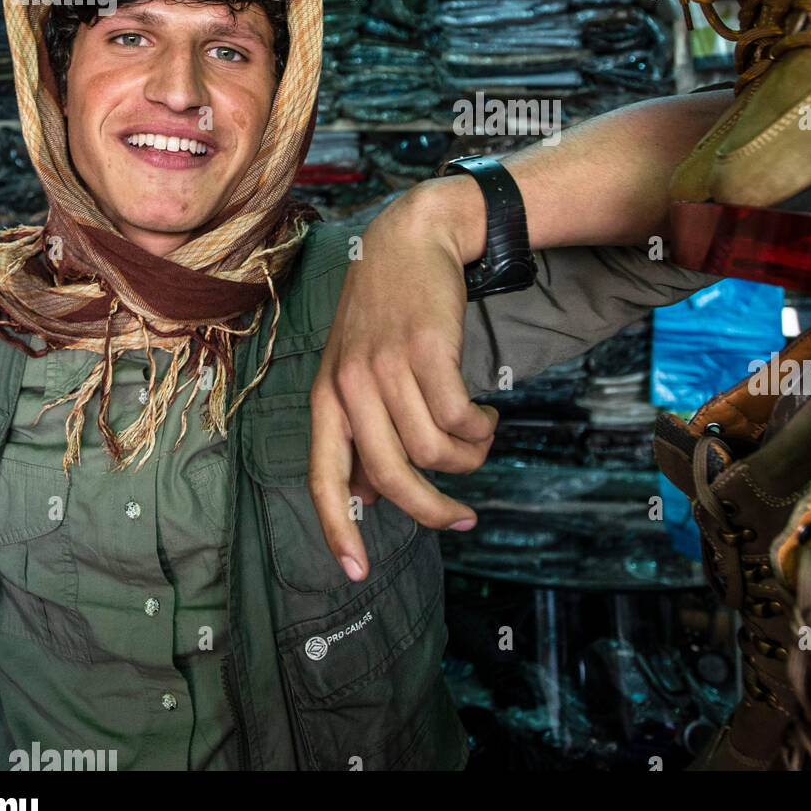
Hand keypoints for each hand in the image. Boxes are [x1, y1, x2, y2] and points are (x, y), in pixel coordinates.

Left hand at [308, 180, 498, 580]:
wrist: (412, 239)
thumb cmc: (386, 311)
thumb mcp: (356, 368)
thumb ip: (360, 429)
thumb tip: (367, 498)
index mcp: (327, 397)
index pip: (323, 477)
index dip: (337, 530)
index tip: (356, 572)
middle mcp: (350, 386)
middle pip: (393, 477)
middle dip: (432, 510)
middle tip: (462, 520)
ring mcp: (387, 367)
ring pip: (434, 450)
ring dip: (468, 458)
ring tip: (479, 440)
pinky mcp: (427, 350)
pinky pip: (459, 418)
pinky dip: (480, 429)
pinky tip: (487, 417)